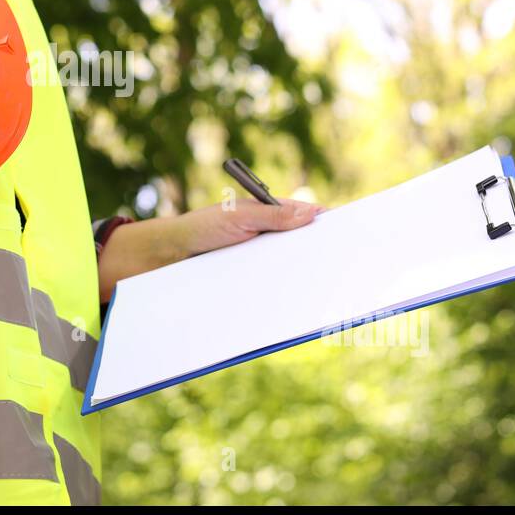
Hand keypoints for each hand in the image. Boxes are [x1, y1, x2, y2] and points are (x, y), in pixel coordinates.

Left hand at [97, 197, 323, 299]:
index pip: (305, 217)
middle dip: (319, 256)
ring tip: (321, 288)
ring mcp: (260, 260)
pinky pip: (273, 286)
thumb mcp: (238, 217)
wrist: (169, 256)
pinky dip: (284, 293)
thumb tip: (312, 212)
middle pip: (302, 247)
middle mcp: (268, 236)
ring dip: (303, 278)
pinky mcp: (251, 280)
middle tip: (339, 268)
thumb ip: (273, 216)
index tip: (345, 235)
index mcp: (268, 214)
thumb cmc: (202, 227)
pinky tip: (294, 302)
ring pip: (290, 270)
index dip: (324, 226)